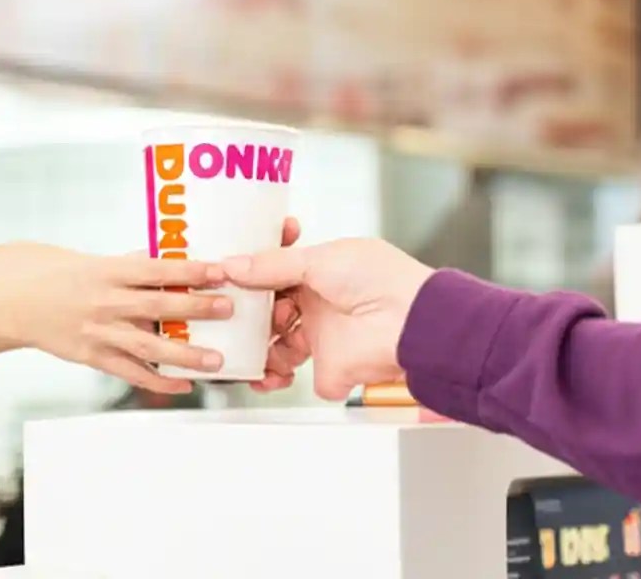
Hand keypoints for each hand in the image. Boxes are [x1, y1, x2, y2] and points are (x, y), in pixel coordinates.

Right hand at [2, 254, 232, 393]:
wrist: (6, 300)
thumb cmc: (45, 272)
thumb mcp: (86, 259)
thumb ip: (124, 264)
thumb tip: (157, 259)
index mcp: (104, 271)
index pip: (156, 270)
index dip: (190, 271)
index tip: (220, 270)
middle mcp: (103, 303)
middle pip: (157, 308)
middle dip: (196, 309)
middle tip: (229, 309)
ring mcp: (97, 333)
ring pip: (148, 348)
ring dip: (185, 355)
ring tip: (216, 360)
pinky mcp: (91, 356)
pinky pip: (130, 373)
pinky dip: (158, 382)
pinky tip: (184, 385)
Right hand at [225, 238, 434, 399]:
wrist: (412, 322)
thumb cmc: (381, 281)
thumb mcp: (318, 261)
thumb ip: (272, 265)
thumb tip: (232, 265)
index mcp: (319, 275)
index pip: (275, 277)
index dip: (252, 279)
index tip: (228, 279)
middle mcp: (319, 308)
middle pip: (271, 315)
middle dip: (249, 318)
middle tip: (231, 317)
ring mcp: (324, 340)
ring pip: (278, 349)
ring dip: (258, 350)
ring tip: (246, 350)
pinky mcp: (331, 369)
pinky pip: (293, 379)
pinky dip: (273, 380)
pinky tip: (263, 376)